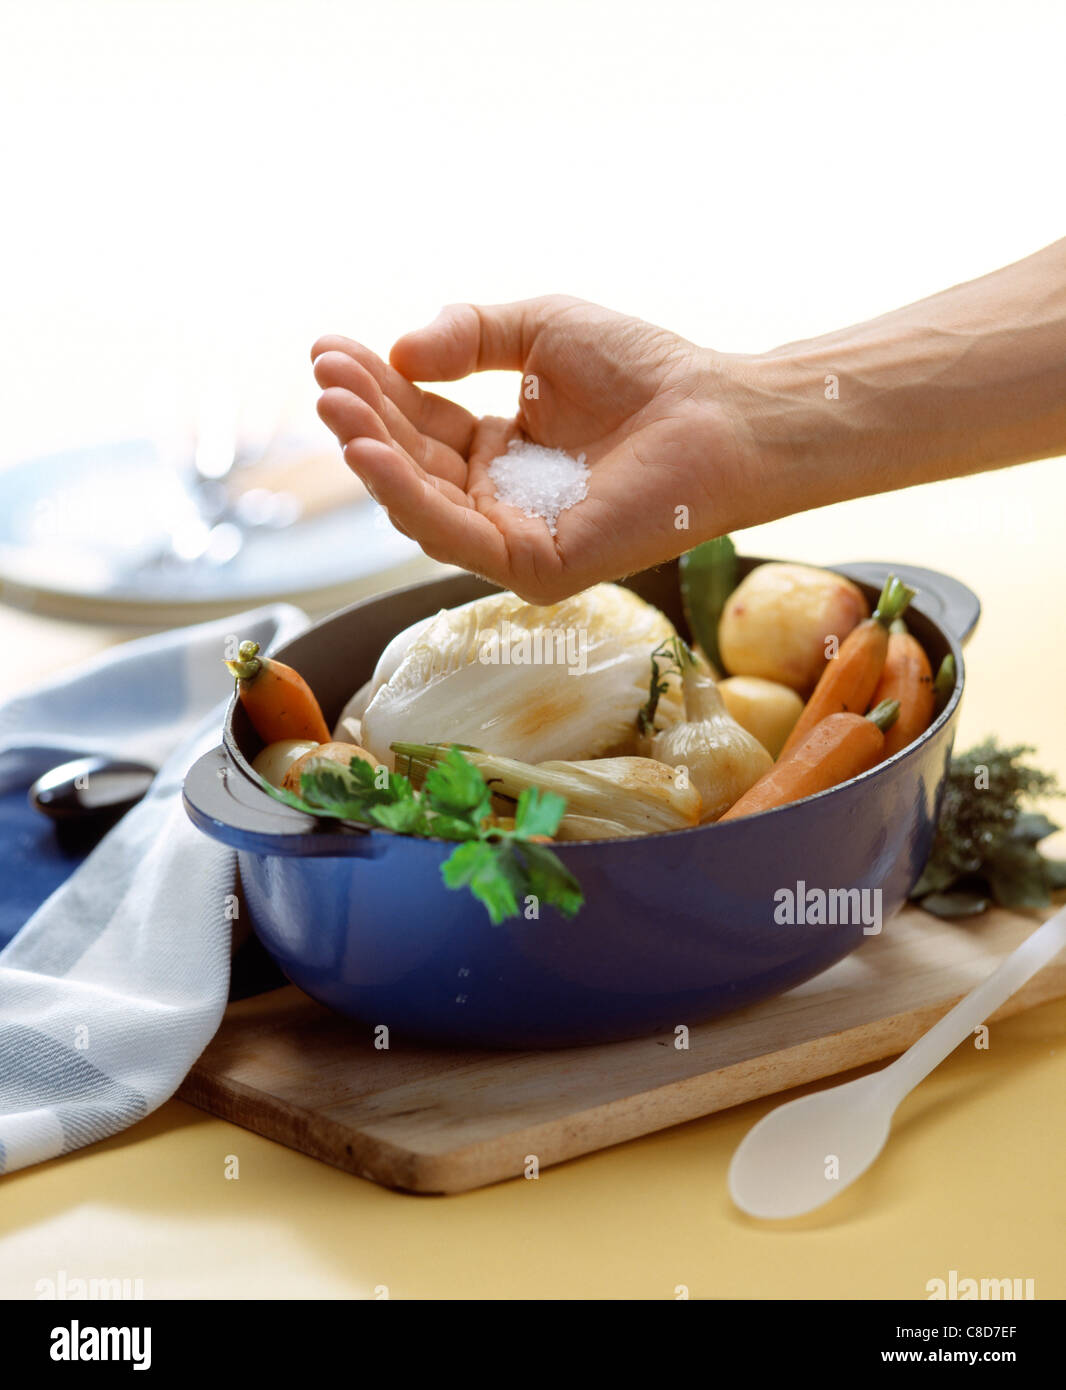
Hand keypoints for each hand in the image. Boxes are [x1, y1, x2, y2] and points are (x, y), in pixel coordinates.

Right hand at [312, 296, 750, 603]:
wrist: (718, 412)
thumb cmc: (644, 373)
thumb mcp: (540, 331)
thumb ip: (469, 334)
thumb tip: (398, 351)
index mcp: (497, 452)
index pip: (418, 425)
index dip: (374, 390)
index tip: (327, 350)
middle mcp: (497, 501)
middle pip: (411, 466)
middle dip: (363, 422)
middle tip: (324, 377)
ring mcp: (514, 540)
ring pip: (422, 508)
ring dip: (374, 459)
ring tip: (337, 409)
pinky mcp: (537, 568)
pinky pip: (459, 539)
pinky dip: (411, 499)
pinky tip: (372, 455)